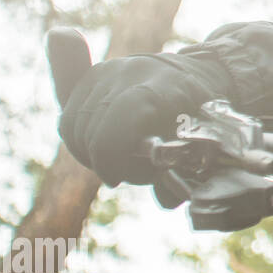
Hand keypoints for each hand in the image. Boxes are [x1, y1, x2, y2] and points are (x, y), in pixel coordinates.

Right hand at [58, 53, 231, 186]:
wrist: (194, 75)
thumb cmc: (202, 115)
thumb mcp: (205, 139)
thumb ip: (186, 172)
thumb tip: (166, 199)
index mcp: (166, 88)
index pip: (117, 124)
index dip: (109, 158)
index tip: (115, 179)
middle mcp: (131, 74)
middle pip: (93, 131)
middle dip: (106, 162)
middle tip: (128, 171)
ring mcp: (107, 72)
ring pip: (75, 128)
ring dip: (90, 153)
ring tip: (121, 158)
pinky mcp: (90, 77)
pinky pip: (67, 120)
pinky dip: (79, 142)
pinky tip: (102, 148)